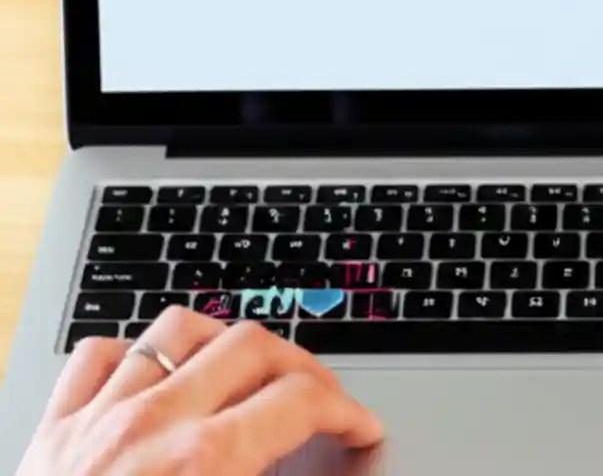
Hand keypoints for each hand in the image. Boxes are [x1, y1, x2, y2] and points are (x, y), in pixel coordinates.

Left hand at [17, 307, 381, 474]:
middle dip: (302, 366)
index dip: (347, 411)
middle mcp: (156, 423)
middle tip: (318, 398)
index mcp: (206, 460)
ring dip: (222, 341)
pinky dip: (135, 354)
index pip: (302, 401)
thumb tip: (331, 474)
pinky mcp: (55, 426)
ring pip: (177, 329)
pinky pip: (99, 355)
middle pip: (253, 346)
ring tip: (243, 368)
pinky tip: (156, 375)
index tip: (359, 427)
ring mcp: (101, 416)